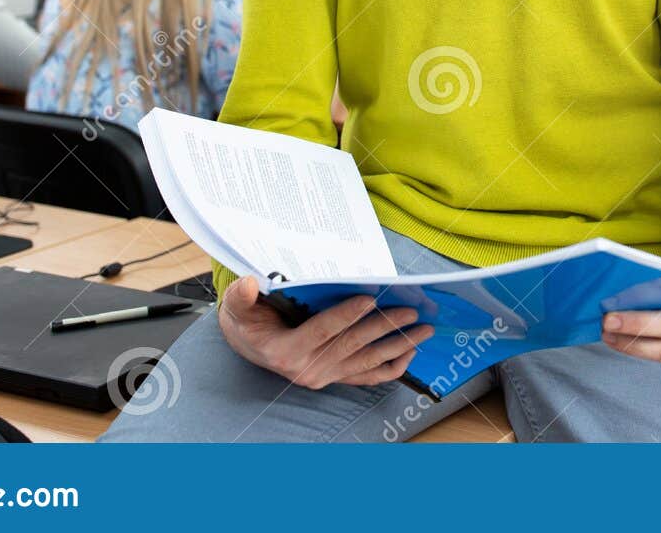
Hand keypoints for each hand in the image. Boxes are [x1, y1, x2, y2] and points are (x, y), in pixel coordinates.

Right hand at [218, 275, 433, 388]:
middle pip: (353, 345)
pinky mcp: (335, 378)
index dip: (345, 315)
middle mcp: (308, 368)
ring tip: (423, 330)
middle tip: (411, 311)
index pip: (322, 331)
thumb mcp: (237, 308)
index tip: (369, 299)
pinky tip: (410, 355)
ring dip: (397, 346)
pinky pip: (367, 377)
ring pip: (366, 361)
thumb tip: (249, 283)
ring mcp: (325, 376)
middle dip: (385, 327)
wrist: (249, 344)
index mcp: (287, 350)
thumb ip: (241, 297)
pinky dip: (391, 368)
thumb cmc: (248, 321)